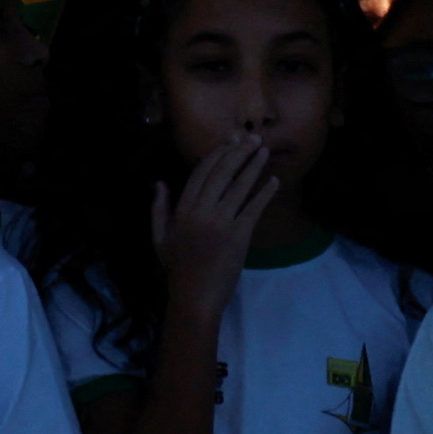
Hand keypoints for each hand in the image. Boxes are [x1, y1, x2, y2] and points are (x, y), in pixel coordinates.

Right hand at [149, 131, 273, 320]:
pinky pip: (255, 207)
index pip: (200, 173)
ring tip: (265, 152)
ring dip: (254, 166)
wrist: (195, 295)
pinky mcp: (240, 235)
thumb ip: (159, 209)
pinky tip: (274, 181)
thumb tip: (159, 183)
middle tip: (254, 138)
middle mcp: (201, 212)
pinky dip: (265, 192)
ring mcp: (222, 222)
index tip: (230, 141)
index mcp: (181, 211)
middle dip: (239, 152)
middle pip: (222, 174)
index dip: (217, 155)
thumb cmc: (177, 267)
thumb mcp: (160, 238)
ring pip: (240, 186)